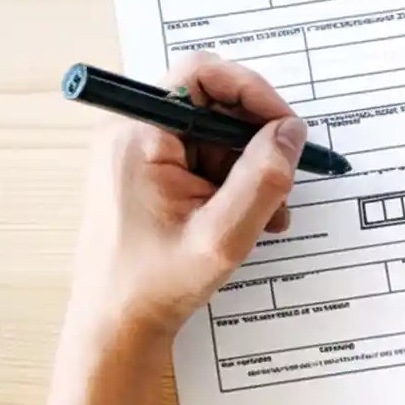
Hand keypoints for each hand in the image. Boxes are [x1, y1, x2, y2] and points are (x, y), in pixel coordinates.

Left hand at [41, 52, 306, 404]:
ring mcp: (140, 155)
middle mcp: (133, 134)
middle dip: (257, 140)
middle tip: (286, 175)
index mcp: (138, 136)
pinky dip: (234, 184)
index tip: (284, 126)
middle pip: (214, 104)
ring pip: (215, 136)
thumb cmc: (152, 286)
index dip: (252, 91)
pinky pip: (204, 160)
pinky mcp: (149, 176)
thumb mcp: (222, 235)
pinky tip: (252, 218)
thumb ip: (262, 179)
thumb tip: (291, 133)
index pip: (201, 74)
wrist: (114, 330)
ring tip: (271, 213)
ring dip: (251, 169)